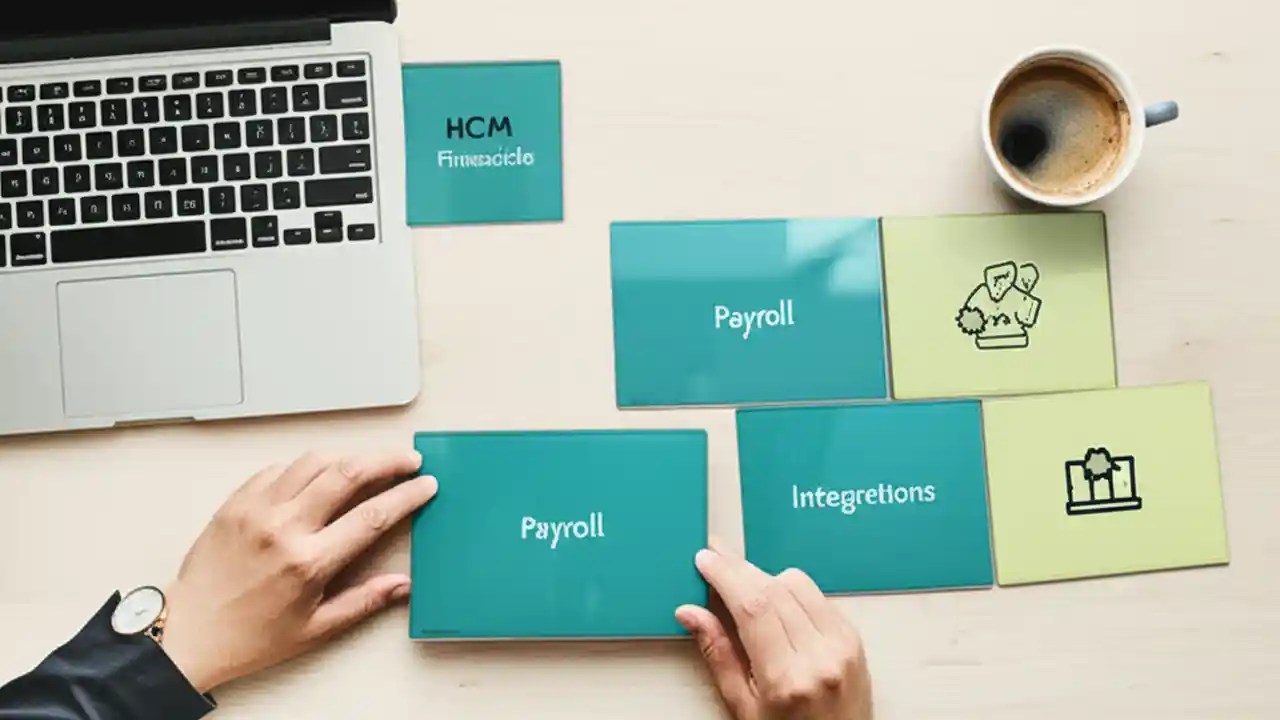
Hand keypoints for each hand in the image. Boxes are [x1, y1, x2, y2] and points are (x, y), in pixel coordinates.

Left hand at [158, 450, 436, 692]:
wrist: (187, 632)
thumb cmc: (249, 636)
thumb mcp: (314, 629)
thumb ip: (363, 602)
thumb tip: (402, 585)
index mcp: (308, 562)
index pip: (372, 516)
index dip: (406, 495)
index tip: (425, 485)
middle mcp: (284, 528)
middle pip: (348, 473)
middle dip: (386, 460)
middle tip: (408, 459)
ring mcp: (257, 510)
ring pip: (314, 461)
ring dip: (348, 456)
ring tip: (368, 462)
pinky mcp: (236, 502)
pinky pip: (279, 468)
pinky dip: (306, 465)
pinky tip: (319, 473)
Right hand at [676, 549, 871, 719]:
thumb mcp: (743, 708)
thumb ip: (718, 655)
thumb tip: (691, 614)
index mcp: (786, 681)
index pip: (753, 608)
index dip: (726, 576)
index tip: (707, 560)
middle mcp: (819, 659)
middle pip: (774, 590)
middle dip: (740, 569)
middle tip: (717, 558)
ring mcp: (842, 648)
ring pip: (798, 585)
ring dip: (766, 577)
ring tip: (744, 586)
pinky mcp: (854, 641)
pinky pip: (819, 597)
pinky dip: (793, 592)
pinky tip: (777, 604)